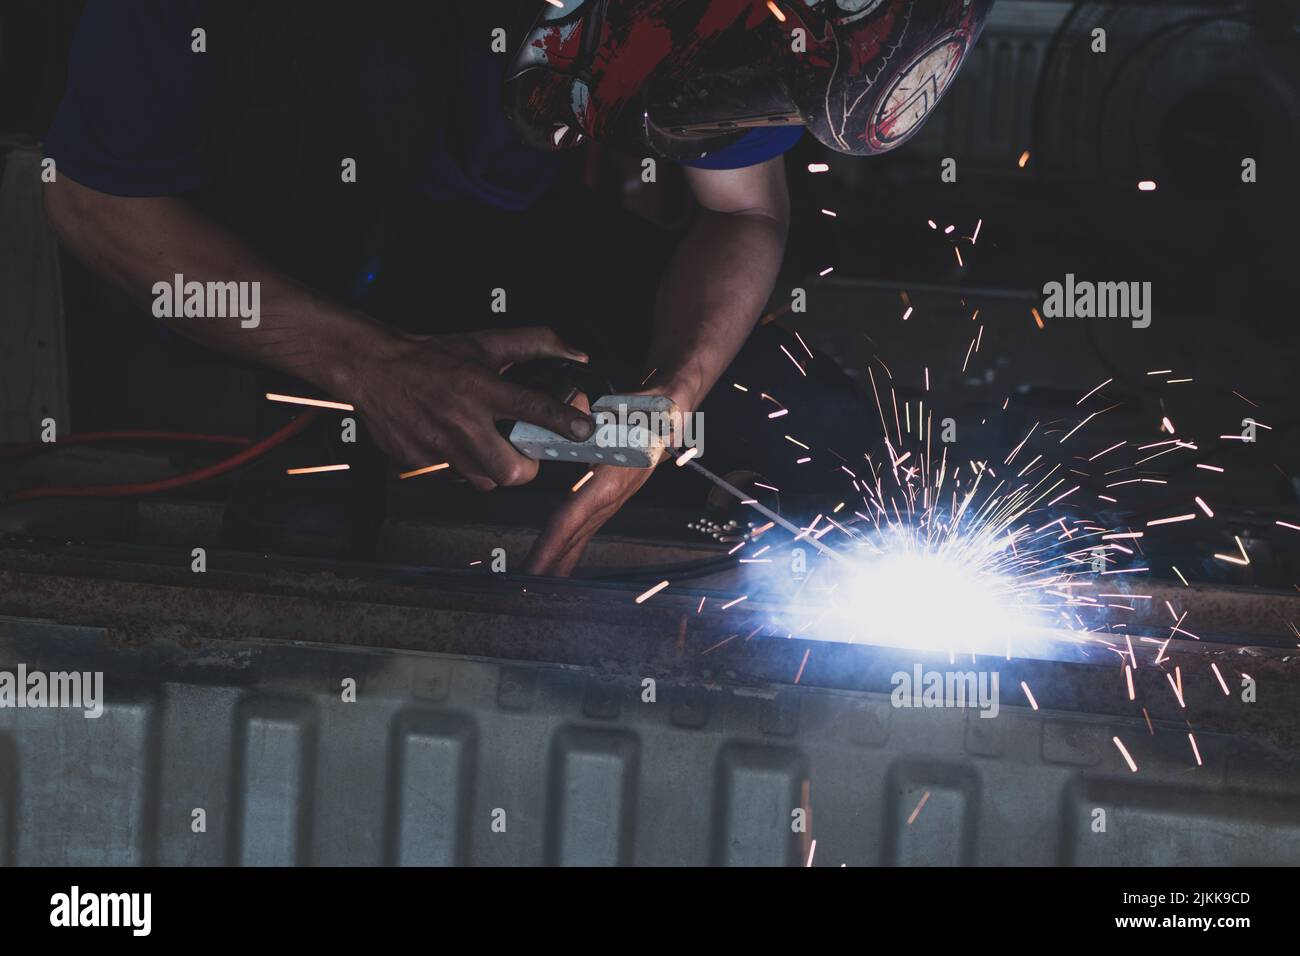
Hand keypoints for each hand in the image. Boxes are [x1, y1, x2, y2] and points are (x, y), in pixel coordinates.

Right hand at [336, 326, 595, 489]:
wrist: (372, 369)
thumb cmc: (429, 357)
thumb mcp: (484, 342)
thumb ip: (535, 344)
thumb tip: (575, 354)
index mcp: (480, 388)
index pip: (533, 409)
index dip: (563, 423)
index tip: (583, 430)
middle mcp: (462, 421)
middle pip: (513, 471)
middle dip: (526, 466)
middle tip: (523, 451)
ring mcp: (440, 446)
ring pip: (486, 480)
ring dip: (494, 468)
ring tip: (487, 444)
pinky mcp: (421, 460)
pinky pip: (456, 475)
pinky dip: (463, 464)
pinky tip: (457, 442)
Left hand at [523, 384, 696, 575]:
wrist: (671, 414)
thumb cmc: (650, 410)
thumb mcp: (627, 407)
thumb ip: (604, 410)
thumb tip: (582, 408)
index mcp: (610, 480)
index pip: (572, 518)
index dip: (550, 547)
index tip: (532, 572)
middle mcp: (611, 496)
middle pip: (572, 537)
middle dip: (548, 566)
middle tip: (523, 590)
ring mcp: (611, 499)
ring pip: (579, 536)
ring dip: (558, 561)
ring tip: (535, 585)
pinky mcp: (609, 497)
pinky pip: (585, 528)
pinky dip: (569, 547)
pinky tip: (558, 561)